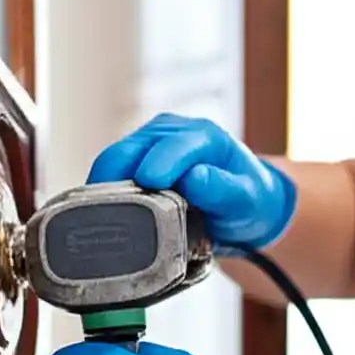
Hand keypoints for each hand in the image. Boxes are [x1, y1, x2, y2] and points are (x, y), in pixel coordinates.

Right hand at [89, 113, 295, 248]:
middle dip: (117, 182)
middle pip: (129, 151)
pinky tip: (106, 215)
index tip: (149, 182)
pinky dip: (105, 193)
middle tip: (114, 218)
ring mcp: (150, 143)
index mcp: (204, 135)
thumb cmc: (249, 201)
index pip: (171, 145)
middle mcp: (172, 132)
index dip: (157, 164)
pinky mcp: (135, 158)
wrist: (246, 205)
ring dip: (106, 190)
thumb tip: (193, 177)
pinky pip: (111, 173)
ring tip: (108, 222)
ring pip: (112, 162)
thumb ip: (222, 189)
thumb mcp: (246, 199)